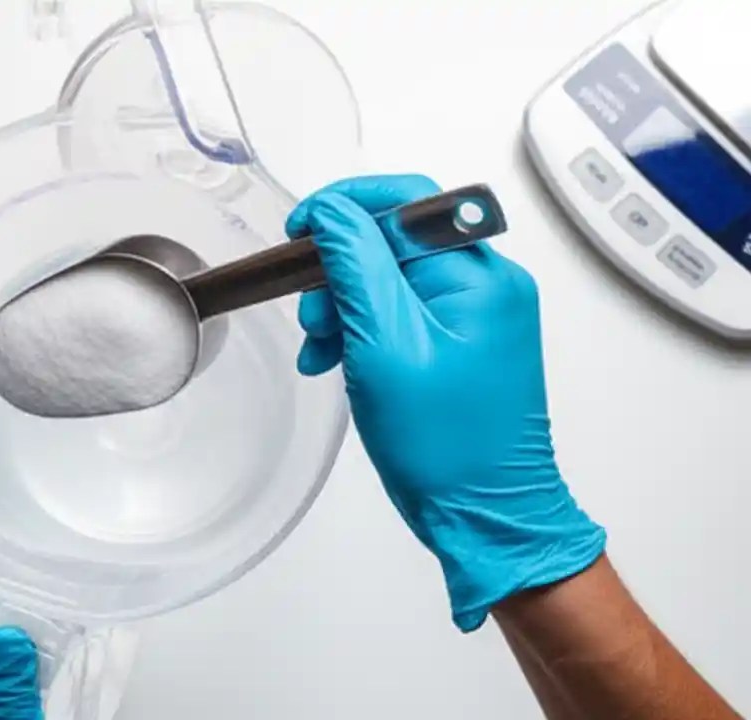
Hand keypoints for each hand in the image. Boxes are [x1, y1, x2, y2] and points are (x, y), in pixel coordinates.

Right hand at [288, 174, 605, 630]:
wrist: (485, 517)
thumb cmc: (448, 448)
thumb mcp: (384, 345)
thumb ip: (357, 266)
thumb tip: (332, 212)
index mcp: (480, 278)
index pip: (407, 201)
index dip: (344, 207)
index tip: (301, 229)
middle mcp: (487, 288)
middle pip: (395, 241)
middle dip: (339, 271)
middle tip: (311, 312)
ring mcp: (478, 318)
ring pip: (392, 279)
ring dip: (345, 305)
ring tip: (321, 347)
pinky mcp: (465, 345)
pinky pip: (404, 314)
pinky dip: (364, 330)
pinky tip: (339, 360)